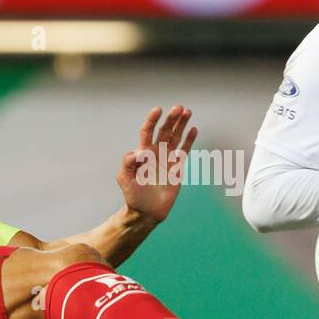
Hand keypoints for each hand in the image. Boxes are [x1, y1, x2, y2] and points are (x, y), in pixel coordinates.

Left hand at [117, 105, 198, 223]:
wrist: (146, 211)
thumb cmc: (133, 195)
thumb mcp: (124, 178)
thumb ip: (129, 163)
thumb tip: (141, 152)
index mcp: (142, 152)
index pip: (147, 131)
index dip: (152, 120)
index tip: (158, 110)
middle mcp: (155, 152)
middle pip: (164, 130)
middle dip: (171, 119)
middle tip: (179, 108)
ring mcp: (167, 158)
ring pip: (175, 137)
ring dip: (181, 124)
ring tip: (187, 111)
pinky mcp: (177, 167)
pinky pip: (184, 150)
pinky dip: (189, 140)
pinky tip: (193, 129)